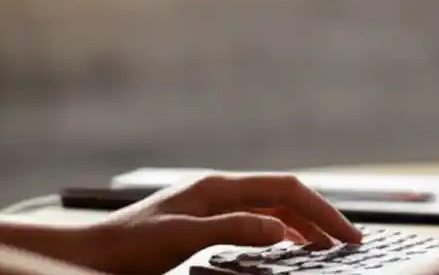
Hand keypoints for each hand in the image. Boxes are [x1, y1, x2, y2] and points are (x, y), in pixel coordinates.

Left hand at [73, 174, 361, 273]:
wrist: (88, 253)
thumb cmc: (128, 246)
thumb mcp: (183, 238)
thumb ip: (233, 229)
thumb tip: (282, 228)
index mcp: (220, 187)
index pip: (287, 189)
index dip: (323, 209)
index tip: (347, 233)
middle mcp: (221, 190)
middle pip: (286, 197)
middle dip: (322, 216)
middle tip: (350, 241)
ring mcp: (214, 205)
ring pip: (274, 209)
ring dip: (304, 224)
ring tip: (327, 245)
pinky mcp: (206, 222)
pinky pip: (258, 221)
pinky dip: (281, 232)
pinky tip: (287, 246)